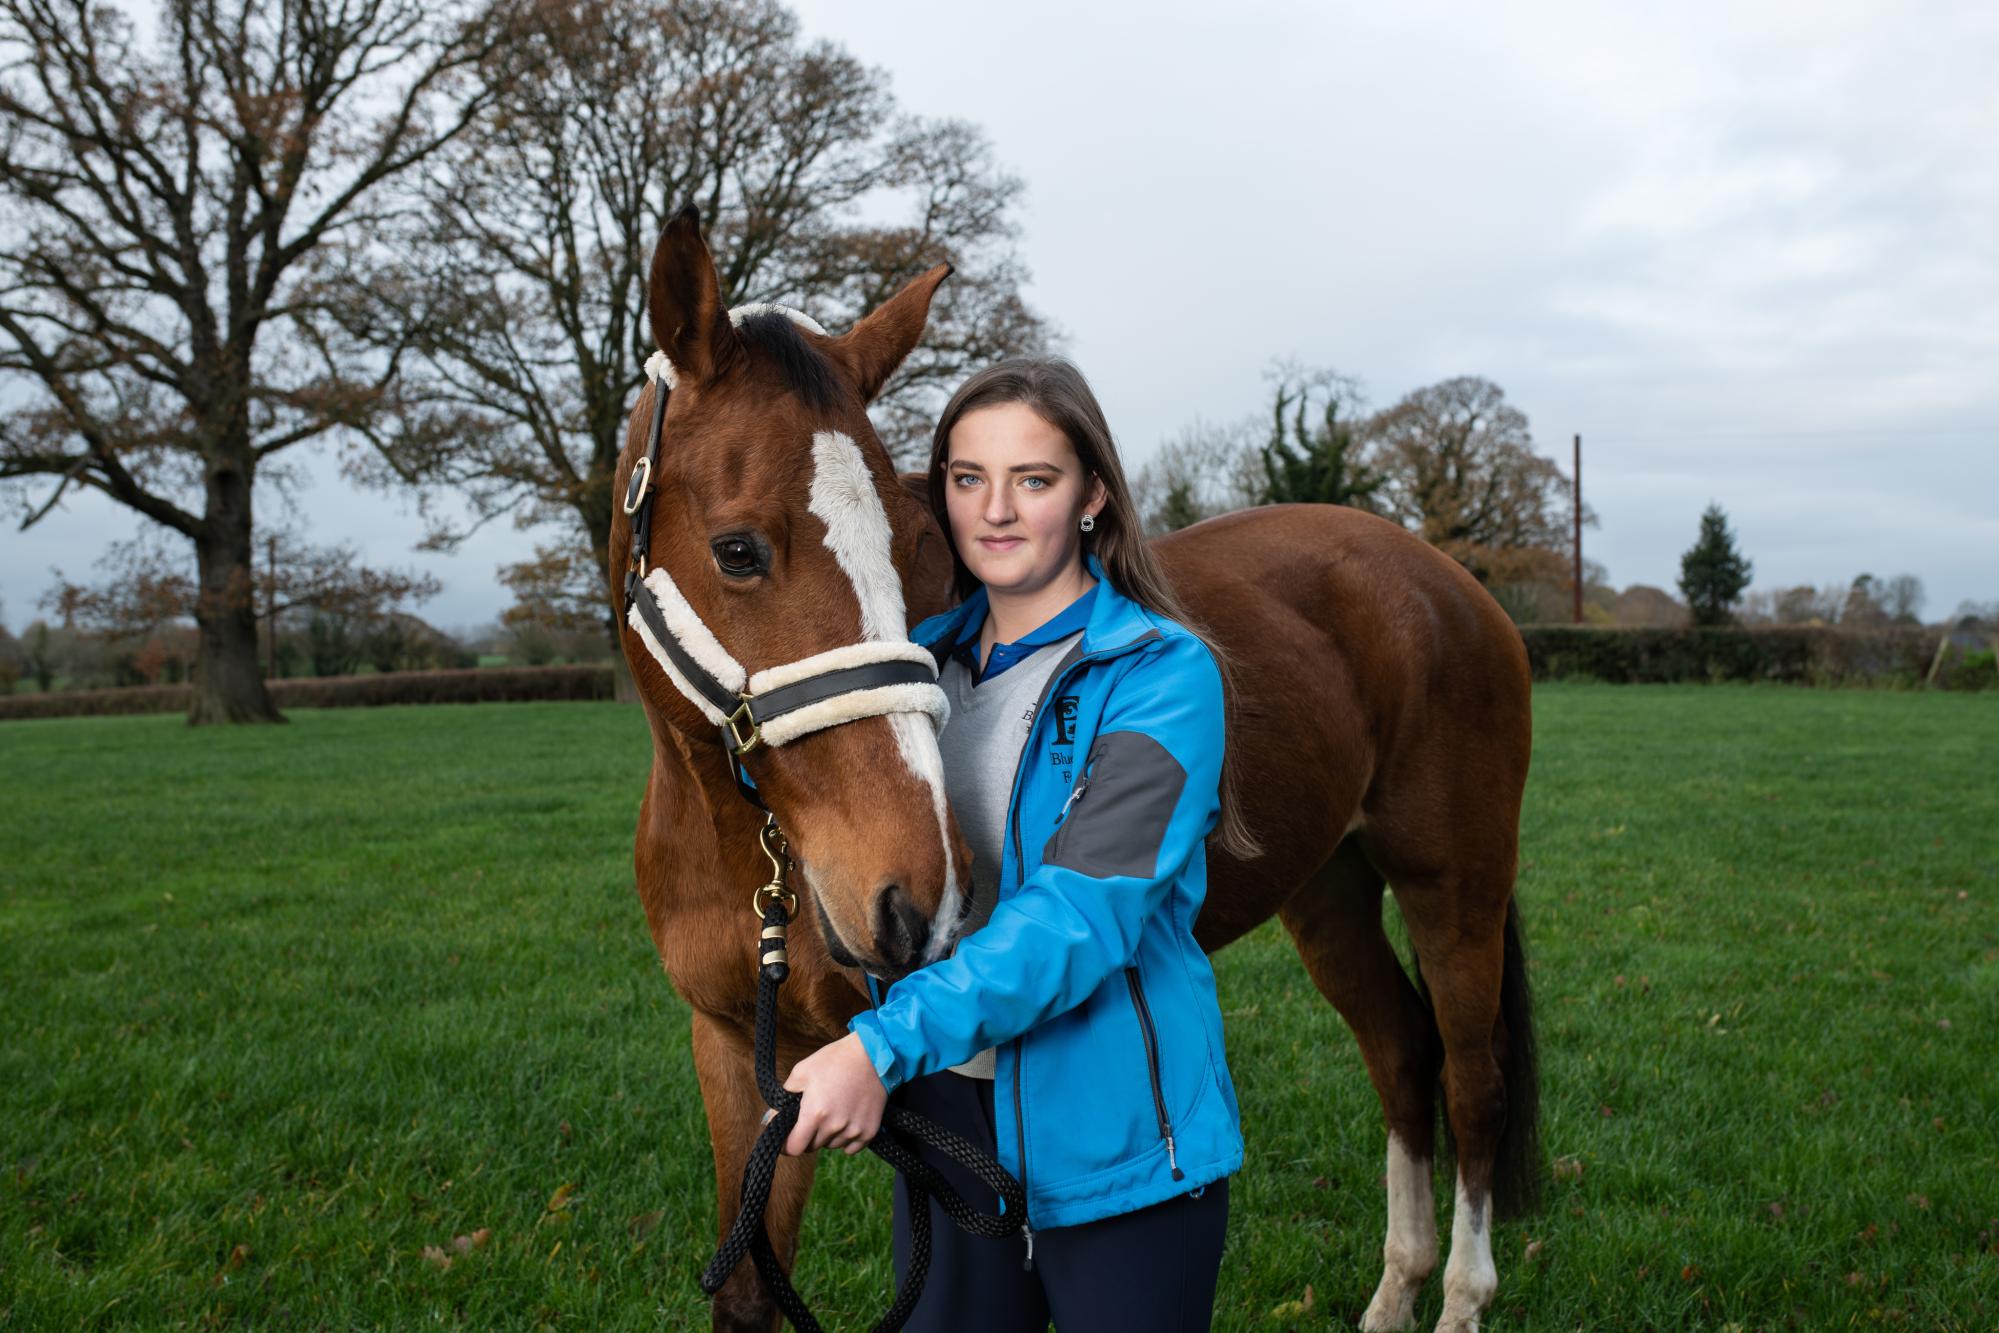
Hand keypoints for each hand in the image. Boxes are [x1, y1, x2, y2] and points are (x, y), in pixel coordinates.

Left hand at [775, 1032, 886, 1156]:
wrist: (873, 1054)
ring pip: (831, 1145)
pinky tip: (847, 1119)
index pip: (794, 1148)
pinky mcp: (869, 1132)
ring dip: (827, 1135)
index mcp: (814, 1114)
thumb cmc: (835, 1060)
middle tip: (813, 1115)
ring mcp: (853, 1131)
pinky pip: (850, 1148)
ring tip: (834, 1111)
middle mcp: (834, 1127)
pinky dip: (846, 1139)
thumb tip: (772, 1117)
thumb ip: (785, 1097)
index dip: (786, 1145)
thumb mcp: (802, 1071)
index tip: (786, 1138)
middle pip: (812, 1146)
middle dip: (808, 1135)